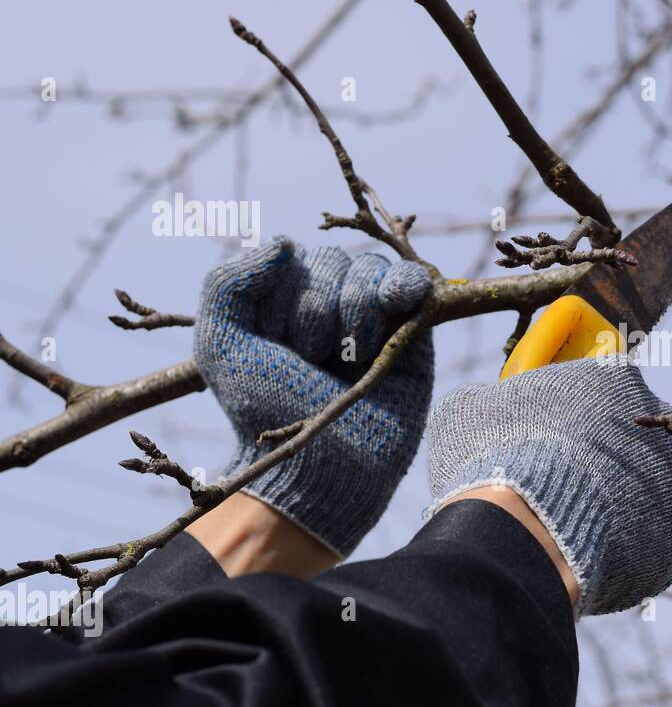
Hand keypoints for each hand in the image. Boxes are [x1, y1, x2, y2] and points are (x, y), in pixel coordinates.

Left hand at [193, 236, 433, 558]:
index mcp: (285, 299)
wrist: (321, 464)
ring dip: (354, 312)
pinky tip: (394, 306)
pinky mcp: (415, 330)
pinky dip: (403, 285)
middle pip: (332, 261)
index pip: (291, 258)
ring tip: (348, 360)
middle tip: (313, 362)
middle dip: (316, 313)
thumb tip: (285, 242)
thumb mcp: (221, 344)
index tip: (276, 348)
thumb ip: (229, 282)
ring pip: (370, 269)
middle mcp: (331, 301)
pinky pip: (414, 279)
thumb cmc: (268, 410)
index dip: (281, 300)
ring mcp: (375, 315)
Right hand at [425, 359, 671, 615]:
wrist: (532, 532)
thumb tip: (487, 404)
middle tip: (565, 493)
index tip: (555, 444)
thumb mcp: (472, 412)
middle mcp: (660, 417)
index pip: (603, 390)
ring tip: (581, 529)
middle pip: (634, 441)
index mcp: (614, 378)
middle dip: (605, 465)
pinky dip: (640, 544)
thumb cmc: (499, 461)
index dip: (576, 421)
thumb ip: (492, 401)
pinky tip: (603, 555)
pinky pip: (665, 532)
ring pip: (653, 487)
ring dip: (626, 504)